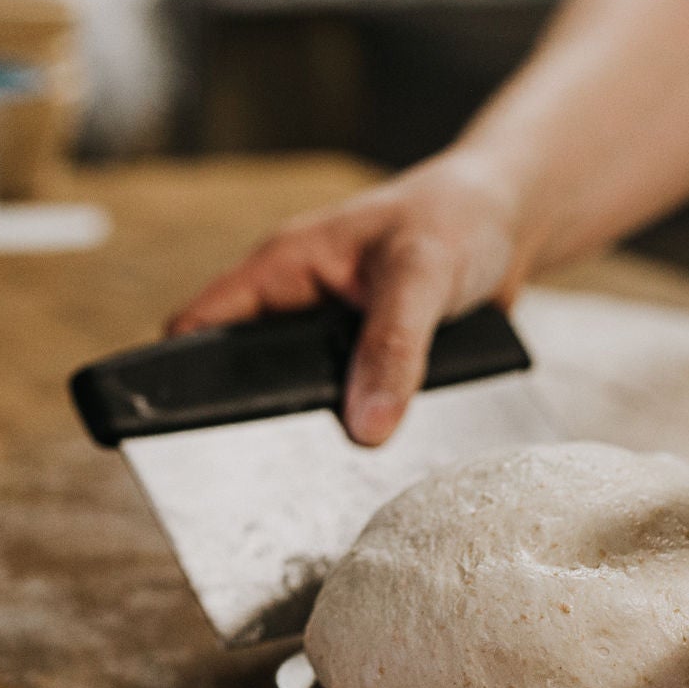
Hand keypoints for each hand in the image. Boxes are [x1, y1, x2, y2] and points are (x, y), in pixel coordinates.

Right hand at [170, 160, 526, 444]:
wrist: (511, 217)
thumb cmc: (459, 217)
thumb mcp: (422, 276)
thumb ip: (393, 349)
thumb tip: (364, 429)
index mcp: (283, 266)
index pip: (200, 325)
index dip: (176, 375)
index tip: (176, 431)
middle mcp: (297, 301)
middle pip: (245, 372)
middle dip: (254, 416)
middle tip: (267, 470)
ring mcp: (330, 332)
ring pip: (298, 395)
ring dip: (314, 425)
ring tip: (328, 466)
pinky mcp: (367, 357)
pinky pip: (345, 401)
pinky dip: (355, 422)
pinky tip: (373, 449)